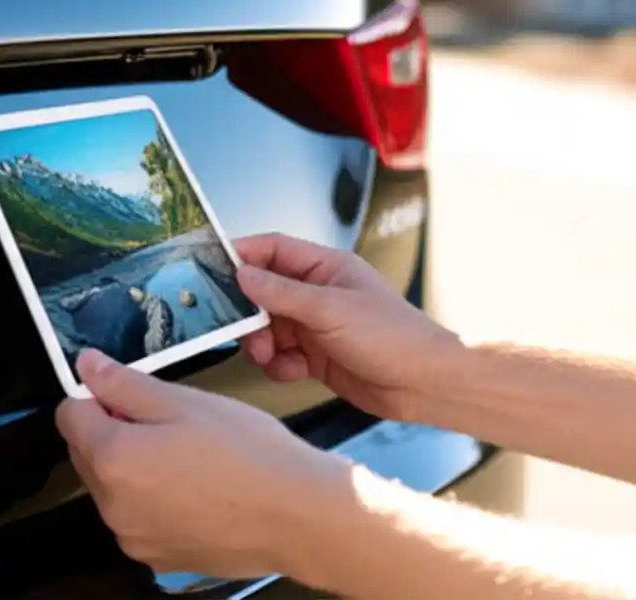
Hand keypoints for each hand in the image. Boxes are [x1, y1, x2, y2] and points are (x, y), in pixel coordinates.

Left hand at [55, 350, 350, 577]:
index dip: (98, 395)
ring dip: (135, 467)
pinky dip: (155, 501)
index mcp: (113, 458)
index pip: (69, 415)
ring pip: (113, 487)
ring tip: (190, 456)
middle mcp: (112, 505)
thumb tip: (86, 365)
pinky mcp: (158, 557)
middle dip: (115, 431)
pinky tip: (197, 488)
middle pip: (87, 453)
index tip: (132, 392)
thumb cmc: (249, 454)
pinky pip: (138, 518)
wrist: (298, 516)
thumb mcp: (186, 402)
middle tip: (171, 421)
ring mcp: (134, 537)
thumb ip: (125, 384)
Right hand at [234, 233, 460, 422]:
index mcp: (325, 267)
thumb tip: (242, 274)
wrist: (423, 384)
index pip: (272, 250)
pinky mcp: (316, 356)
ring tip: (273, 356)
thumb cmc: (393, 337)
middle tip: (245, 332)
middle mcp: (318, 293)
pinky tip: (297, 372)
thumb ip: (282, 293)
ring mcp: (316, 326)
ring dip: (262, 344)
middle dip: (249, 314)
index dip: (242, 256)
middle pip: (262, 293)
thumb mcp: (331, 310)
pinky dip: (280, 365)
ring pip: (267, 328)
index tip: (212, 269)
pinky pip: (280, 356)